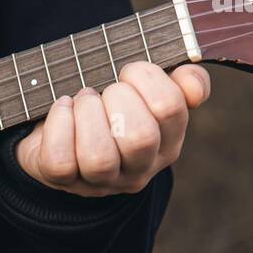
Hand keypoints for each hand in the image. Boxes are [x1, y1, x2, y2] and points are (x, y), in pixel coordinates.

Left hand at [15, 62, 209, 196]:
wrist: (62, 131)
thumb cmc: (111, 105)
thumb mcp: (148, 91)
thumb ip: (181, 82)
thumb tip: (193, 80)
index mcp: (168, 143)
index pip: (169, 109)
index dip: (146, 78)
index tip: (129, 71)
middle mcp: (139, 168)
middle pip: (139, 138)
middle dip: (117, 99)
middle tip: (104, 90)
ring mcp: (100, 181)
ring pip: (99, 158)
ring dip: (87, 114)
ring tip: (81, 100)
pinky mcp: (63, 181)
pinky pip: (61, 162)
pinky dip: (58, 126)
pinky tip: (62, 109)